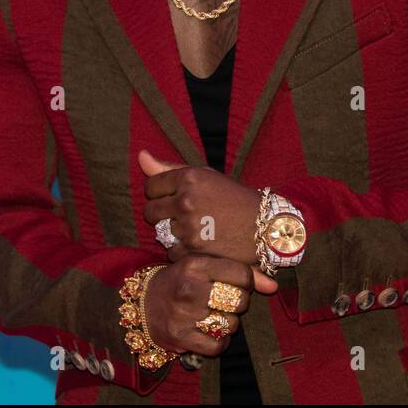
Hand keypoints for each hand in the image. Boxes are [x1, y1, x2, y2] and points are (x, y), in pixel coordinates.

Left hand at [139, 149, 278, 293]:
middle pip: (150, 211)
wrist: (266, 227)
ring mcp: (189, 225)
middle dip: (162, 215)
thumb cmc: (235, 198)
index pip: (151, 186)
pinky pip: (171, 251)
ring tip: (196, 230)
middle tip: (183, 217)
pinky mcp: (193, 248)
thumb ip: (170, 167)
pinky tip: (200, 244)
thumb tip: (140, 155)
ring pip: (160, 232)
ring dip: (174, 234)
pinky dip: (182, 251)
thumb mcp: (207, 176)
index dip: (160, 194)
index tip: (174, 199)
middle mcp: (186, 199)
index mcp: (189, 176)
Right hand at [143, 255, 258, 356]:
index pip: (242, 275)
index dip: (247, 282)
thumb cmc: (181, 280)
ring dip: (229, 323)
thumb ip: (240, 272)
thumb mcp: (205, 266)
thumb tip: (273, 287)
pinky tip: (212, 332)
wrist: (143, 303)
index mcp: (195, 264)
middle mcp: (190, 288)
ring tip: (214, 315)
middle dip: (238, 303)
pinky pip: (218, 345)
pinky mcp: (180, 337)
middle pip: (240, 300)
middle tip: (223, 300)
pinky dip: (221, 342)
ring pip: (232, 324)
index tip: (238, 283)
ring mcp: (184, 315)